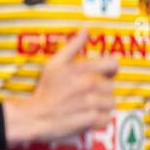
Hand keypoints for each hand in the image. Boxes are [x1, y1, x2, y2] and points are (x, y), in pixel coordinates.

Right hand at [3, 29, 116, 143]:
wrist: (36, 115)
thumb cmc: (45, 88)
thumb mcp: (54, 63)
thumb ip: (72, 46)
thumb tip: (86, 28)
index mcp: (82, 70)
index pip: (111, 65)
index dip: (112, 67)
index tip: (108, 70)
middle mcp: (89, 86)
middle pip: (112, 86)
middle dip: (103, 88)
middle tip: (89, 91)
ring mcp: (92, 104)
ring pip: (111, 102)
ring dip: (104, 103)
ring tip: (90, 103)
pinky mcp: (93, 121)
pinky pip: (108, 118)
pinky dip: (101, 117)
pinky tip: (90, 114)